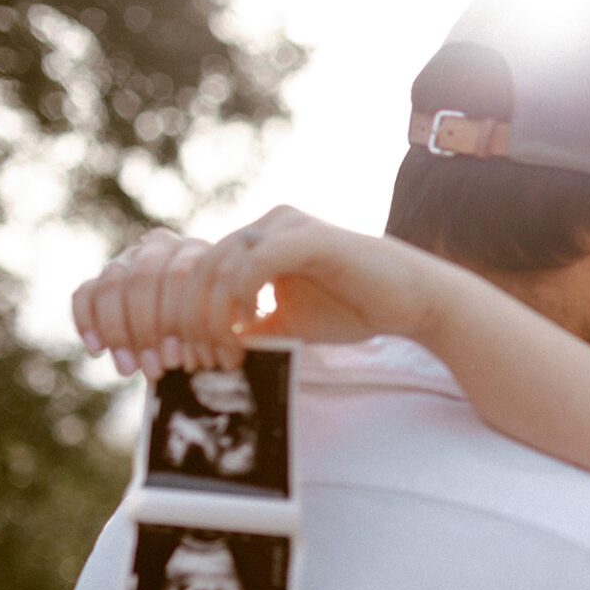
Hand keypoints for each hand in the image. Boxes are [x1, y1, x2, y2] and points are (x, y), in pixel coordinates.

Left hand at [73, 206, 445, 374]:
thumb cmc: (353, 309)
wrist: (410, 302)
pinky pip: (256, 260)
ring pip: (219, 265)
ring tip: (223, 353)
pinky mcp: (308, 237)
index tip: (187, 360)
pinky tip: (247, 325)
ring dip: (212, 316)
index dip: (179, 318)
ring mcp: (285, 227)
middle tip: (197, 362)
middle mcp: (264, 227)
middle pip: (196, 269)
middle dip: (188, 322)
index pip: (194, 273)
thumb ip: (248, 330)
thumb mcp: (285, 326)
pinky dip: (242, 294)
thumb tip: (205, 352)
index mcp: (254, 244)